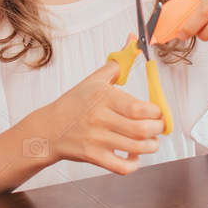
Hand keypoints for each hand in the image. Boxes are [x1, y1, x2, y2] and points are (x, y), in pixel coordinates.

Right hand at [33, 61, 164, 175]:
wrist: (48, 129)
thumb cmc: (74, 104)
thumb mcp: (93, 80)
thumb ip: (117, 63)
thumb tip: (133, 40)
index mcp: (103, 98)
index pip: (139, 108)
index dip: (156, 112)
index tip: (158, 112)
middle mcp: (100, 119)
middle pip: (142, 129)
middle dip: (158, 130)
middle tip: (158, 127)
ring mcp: (97, 140)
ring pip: (136, 148)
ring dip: (151, 146)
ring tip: (150, 142)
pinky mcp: (94, 157)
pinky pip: (122, 167)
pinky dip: (134, 165)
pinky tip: (134, 157)